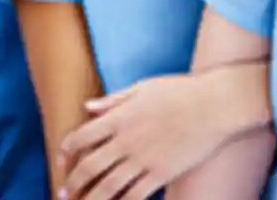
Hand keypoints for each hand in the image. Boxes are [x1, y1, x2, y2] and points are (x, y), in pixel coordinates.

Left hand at [57, 72, 243, 199]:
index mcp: (119, 117)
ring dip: (89, 199)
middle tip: (63, 192)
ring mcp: (143, 159)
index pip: (81, 136)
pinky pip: (134, 196)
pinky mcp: (162, 174)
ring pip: (107, 187)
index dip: (66, 150)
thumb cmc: (180, 91)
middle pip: (89, 167)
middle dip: (72, 182)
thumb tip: (87, 107)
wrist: (215, 104)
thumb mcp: (142, 88)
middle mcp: (126, 140)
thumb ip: (113, 100)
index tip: (61, 159)